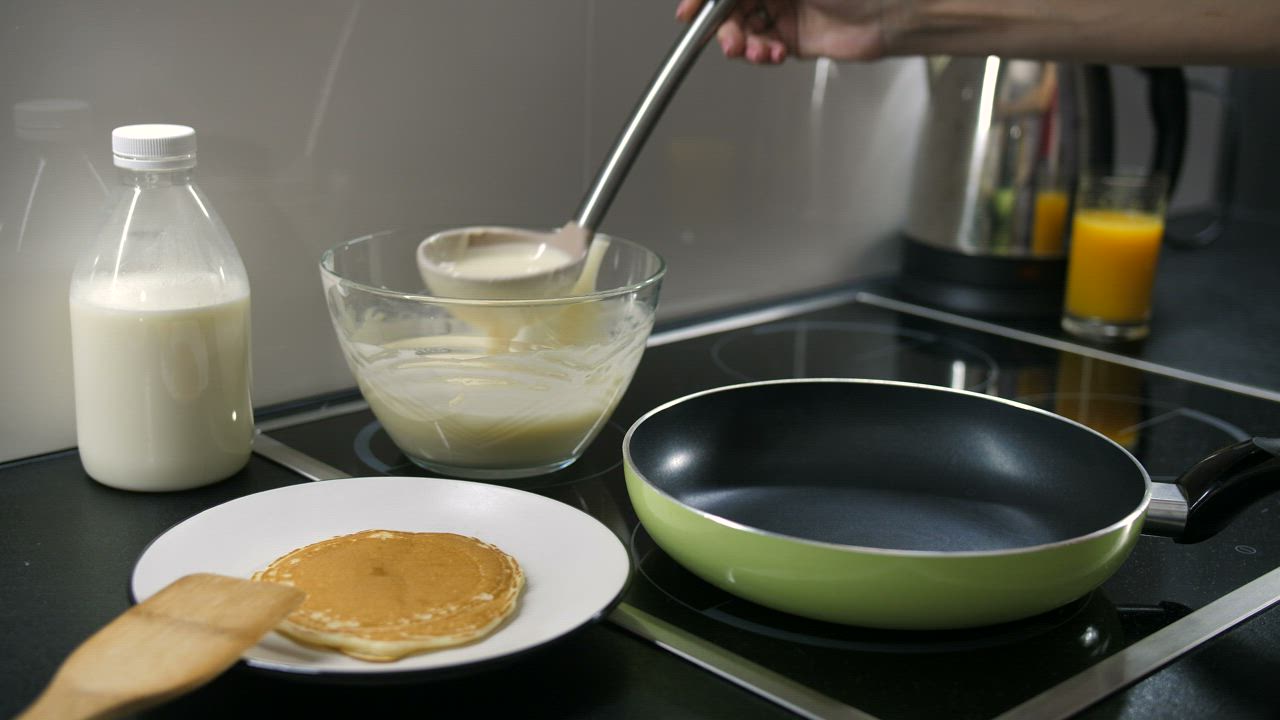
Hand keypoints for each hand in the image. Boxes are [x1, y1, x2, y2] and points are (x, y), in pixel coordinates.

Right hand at [675, 0, 890, 63]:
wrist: (892, 12)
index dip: (703, 0)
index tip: (687, 12)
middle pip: (730, 7)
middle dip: (723, 26)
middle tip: (729, 40)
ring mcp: (784, 12)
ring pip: (744, 31)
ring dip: (742, 44)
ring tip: (755, 51)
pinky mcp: (793, 40)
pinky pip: (763, 50)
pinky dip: (761, 55)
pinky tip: (772, 54)